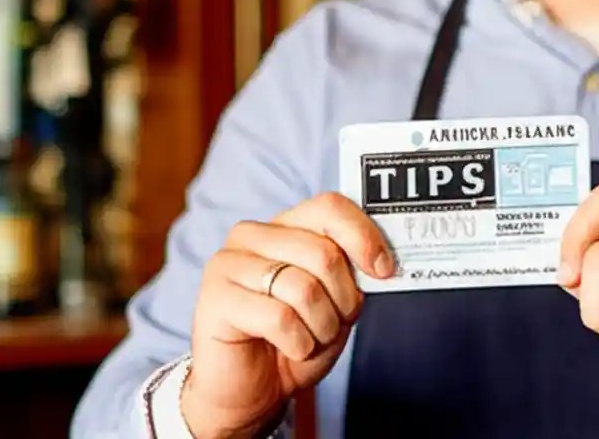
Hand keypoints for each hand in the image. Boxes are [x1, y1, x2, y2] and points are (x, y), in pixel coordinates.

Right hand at [181, 192, 393, 438]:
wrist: (250, 391)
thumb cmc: (295, 340)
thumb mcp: (336, 301)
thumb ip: (353, 273)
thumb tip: (382, 261)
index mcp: (284, 225)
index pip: (330, 207)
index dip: (363, 237)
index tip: (384, 270)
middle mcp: (251, 236)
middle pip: (324, 253)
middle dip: (344, 298)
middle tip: (336, 322)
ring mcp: (228, 264)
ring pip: (304, 288)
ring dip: (322, 326)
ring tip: (311, 338)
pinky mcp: (215, 299)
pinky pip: (279, 318)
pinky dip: (299, 343)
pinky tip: (289, 348)